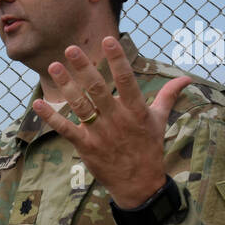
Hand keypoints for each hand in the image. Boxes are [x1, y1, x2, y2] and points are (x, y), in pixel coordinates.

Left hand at [31, 36, 191, 208]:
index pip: (126, 80)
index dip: (118, 60)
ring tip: (54, 67)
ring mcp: (100, 133)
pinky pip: (66, 129)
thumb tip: (187, 78)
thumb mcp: (160, 120)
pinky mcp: (86, 146)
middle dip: (84, 68)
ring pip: (80, 106)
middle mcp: (117, 120)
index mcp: (136, 111)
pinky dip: (51, 117)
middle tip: (71, 48)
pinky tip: (38, 103)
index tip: (109, 40)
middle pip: (98, 90)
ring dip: (66, 86)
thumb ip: (169, 96)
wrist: (139, 184)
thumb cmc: (149, 148)